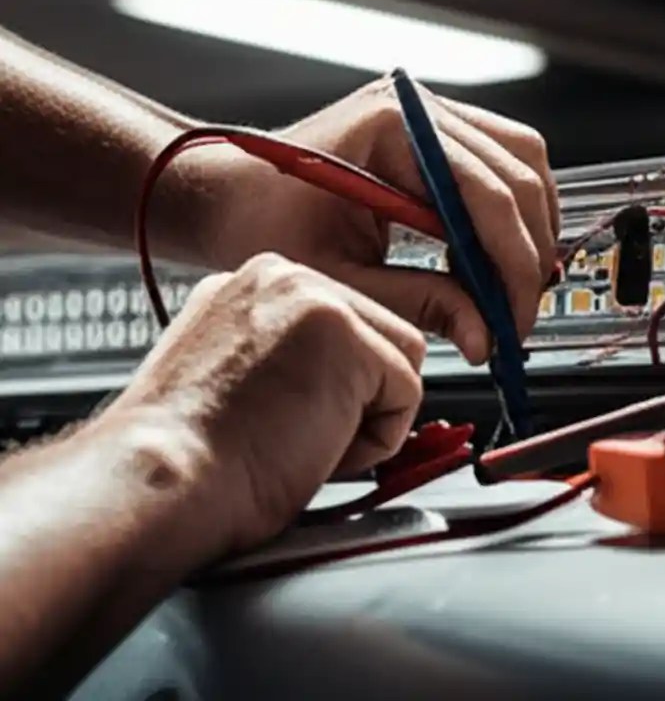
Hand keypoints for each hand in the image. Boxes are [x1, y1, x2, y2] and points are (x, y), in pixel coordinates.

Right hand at [106, 253, 425, 549]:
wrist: (161, 481)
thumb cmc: (188, 458)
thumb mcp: (236, 380)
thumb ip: (288, 358)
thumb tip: (339, 378)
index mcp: (249, 285)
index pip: (341, 326)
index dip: (334, 387)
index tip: (295, 421)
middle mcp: (281, 277)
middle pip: (381, 335)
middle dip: (360, 398)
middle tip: (299, 438)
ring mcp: (315, 298)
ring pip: (401, 362)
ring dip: (368, 418)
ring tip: (302, 442)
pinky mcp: (347, 337)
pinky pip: (408, 394)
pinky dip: (375, 441)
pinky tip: (313, 449)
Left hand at [171, 77, 559, 364]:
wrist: (229, 193)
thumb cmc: (263, 225)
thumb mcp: (341, 279)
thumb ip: (420, 305)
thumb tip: (486, 337)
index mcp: (392, 129)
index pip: (487, 197)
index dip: (512, 267)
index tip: (514, 322)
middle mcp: (419, 108)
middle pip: (519, 177)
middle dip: (527, 256)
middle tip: (516, 318)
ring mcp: (431, 111)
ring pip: (525, 164)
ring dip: (530, 231)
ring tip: (510, 291)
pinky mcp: (437, 128)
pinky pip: (504, 162)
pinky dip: (514, 214)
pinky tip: (495, 260)